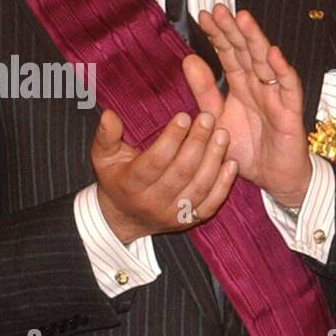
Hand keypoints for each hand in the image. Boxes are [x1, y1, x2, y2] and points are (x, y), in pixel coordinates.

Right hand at [91, 106, 236, 244]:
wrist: (125, 218)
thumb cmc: (117, 179)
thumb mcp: (103, 157)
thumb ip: (106, 135)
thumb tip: (109, 114)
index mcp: (130, 184)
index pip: (155, 161)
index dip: (171, 139)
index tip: (184, 116)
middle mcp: (152, 202)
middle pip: (181, 172)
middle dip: (198, 142)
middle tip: (208, 119)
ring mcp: (173, 214)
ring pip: (199, 187)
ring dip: (214, 159)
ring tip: (223, 135)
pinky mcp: (189, 221)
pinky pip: (211, 204)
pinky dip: (224, 185)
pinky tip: (231, 163)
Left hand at [185, 3, 311, 206]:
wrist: (273, 179)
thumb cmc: (248, 149)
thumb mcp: (216, 118)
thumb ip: (203, 91)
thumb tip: (188, 60)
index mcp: (241, 85)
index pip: (228, 53)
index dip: (217, 35)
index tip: (203, 16)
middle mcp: (259, 86)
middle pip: (246, 51)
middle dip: (233, 30)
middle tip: (219, 9)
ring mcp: (276, 96)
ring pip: (265, 62)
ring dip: (255, 40)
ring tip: (243, 19)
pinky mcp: (291, 112)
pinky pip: (289, 88)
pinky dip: (282, 70)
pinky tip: (272, 53)